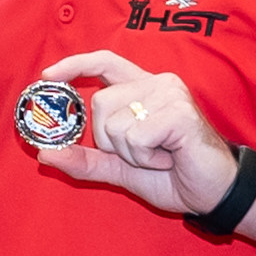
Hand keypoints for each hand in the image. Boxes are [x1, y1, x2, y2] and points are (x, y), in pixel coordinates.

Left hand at [27, 47, 238, 218]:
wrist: (212, 193)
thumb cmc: (173, 175)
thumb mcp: (120, 168)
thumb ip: (85, 160)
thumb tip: (44, 153)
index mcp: (143, 89)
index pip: (104, 62)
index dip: (74, 65)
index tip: (47, 75)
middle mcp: (156, 83)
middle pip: (99, 102)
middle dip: (110, 139)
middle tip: (143, 152)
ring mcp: (170, 94)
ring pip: (114, 123)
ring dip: (131, 153)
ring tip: (160, 155)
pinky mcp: (179, 112)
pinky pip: (135, 137)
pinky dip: (145, 158)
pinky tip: (169, 158)